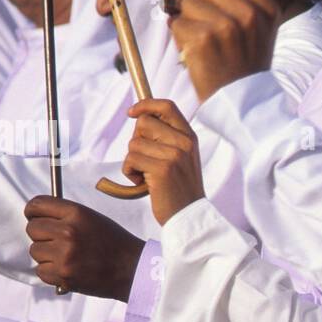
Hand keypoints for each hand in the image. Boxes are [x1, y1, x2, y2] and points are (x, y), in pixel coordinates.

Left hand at [24, 195, 145, 299]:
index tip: (35, 217)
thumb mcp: (91, 219)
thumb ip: (65, 216)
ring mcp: (64, 255)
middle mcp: (68, 232)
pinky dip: (51, 272)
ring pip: (35, 251)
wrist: (132, 270)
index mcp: (76, 213)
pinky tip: (67, 269)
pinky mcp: (63, 275)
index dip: (32, 212)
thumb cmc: (114, 243)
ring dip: (46, 255)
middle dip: (41, 235)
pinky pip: (40, 270)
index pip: (37, 205)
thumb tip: (38, 217)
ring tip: (66, 257)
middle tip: (55, 242)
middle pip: (32, 229)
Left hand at [121, 99, 205, 226]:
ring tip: (147, 176)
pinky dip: (130, 172)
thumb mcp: (181, 158)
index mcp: (190, 137)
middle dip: (137, 141)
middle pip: (144, 123)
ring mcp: (174, 155)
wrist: (190, 217)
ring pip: (134, 143)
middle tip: (146, 160)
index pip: (167, 106)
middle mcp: (184, 143)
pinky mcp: (162, 169)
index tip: (132, 113)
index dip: (146, 104)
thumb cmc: (179, 190)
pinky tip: (144, 184)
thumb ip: (167, 138)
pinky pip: (131, 159)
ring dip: (133, 161)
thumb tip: (139, 118)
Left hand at [171, 0, 279, 101]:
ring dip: (190, 21)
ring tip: (206, 42)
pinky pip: (178, 24)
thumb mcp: (262, 28)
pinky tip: (197, 54)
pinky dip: (182, 39)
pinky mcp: (203, 40)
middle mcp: (249, 14)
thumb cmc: (246, 63)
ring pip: (189, 3)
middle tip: (210, 22)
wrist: (244, 102)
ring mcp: (226, 27)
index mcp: (266, 8)